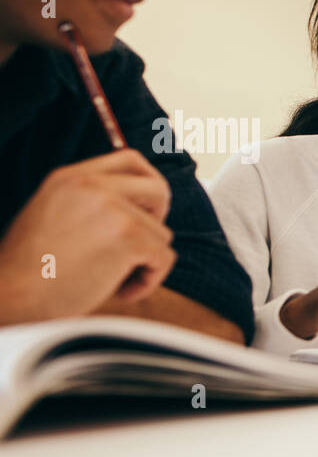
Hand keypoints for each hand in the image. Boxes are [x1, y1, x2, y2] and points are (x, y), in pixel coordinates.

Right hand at [0, 149, 175, 324]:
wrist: (12, 297)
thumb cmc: (33, 270)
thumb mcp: (54, 217)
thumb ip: (90, 205)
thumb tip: (139, 211)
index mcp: (71, 177)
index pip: (130, 159)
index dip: (149, 187)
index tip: (146, 213)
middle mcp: (91, 185)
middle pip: (159, 189)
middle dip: (158, 220)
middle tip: (138, 247)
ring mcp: (112, 208)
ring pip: (162, 232)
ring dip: (145, 261)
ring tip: (111, 279)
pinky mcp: (128, 236)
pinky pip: (164, 257)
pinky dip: (149, 281)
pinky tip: (121, 292)